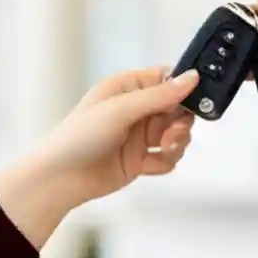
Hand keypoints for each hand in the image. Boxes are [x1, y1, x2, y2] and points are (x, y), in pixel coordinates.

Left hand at [0, 67, 199, 247]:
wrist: (61, 179)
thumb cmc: (79, 137)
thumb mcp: (121, 109)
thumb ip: (159, 95)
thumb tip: (192, 78)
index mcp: (128, 88)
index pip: (167, 79)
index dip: (183, 88)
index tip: (195, 99)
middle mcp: (136, 110)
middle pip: (178, 109)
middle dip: (182, 122)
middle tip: (173, 133)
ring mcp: (140, 136)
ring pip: (178, 134)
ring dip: (177, 143)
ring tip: (163, 149)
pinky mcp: (141, 160)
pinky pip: (169, 158)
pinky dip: (165, 162)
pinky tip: (149, 166)